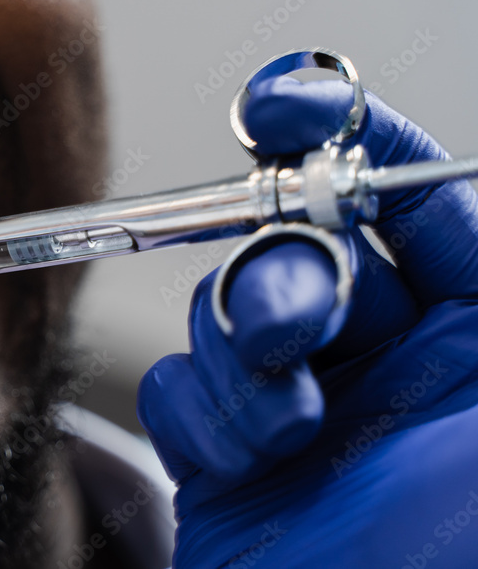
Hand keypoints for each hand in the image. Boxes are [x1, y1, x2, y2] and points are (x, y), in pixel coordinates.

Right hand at [137, 77, 477, 567]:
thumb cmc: (464, 558)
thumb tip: (460, 183)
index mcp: (473, 336)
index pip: (407, 198)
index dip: (346, 134)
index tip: (288, 108)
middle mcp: (387, 360)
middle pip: (300, 244)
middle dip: (282, 268)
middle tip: (298, 324)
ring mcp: (301, 405)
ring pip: (227, 310)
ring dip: (243, 356)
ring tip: (287, 421)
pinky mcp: (229, 456)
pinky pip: (185, 390)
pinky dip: (208, 417)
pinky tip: (254, 464)